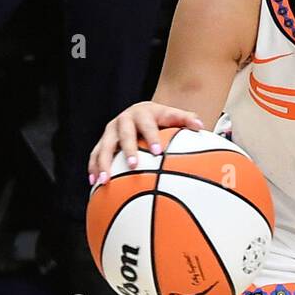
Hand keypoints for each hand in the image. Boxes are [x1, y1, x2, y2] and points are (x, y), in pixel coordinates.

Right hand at [89, 103, 206, 183]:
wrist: (140, 112)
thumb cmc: (160, 119)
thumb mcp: (173, 116)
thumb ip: (186, 119)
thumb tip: (201, 126)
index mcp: (143, 113)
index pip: (148, 124)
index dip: (151, 137)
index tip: (158, 152)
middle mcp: (124, 120)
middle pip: (124, 135)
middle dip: (128, 150)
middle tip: (134, 166)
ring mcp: (111, 131)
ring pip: (104, 146)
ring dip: (103, 163)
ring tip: (105, 181)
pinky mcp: (102, 141)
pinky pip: (94, 154)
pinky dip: (93, 167)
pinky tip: (94, 182)